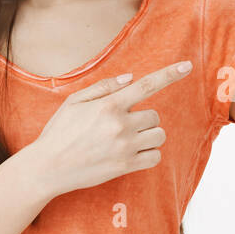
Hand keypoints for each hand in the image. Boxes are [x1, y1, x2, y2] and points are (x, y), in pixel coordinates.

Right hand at [30, 60, 193, 196]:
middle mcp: (120, 124)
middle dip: (143, 119)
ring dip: (149, 136)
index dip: (169, 74)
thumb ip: (104, 87)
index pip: (146, 85)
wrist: (48, 167)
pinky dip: (149, 154)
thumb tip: (131, 78)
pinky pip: (155, 157)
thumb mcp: (74, 101)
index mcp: (109, 105)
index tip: (187, 66)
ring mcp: (125, 147)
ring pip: (159, 135)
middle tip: (121, 126)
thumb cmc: (59, 132)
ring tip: (127, 140)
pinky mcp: (126, 166)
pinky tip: (132, 154)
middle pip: (154, 116)